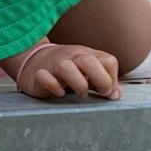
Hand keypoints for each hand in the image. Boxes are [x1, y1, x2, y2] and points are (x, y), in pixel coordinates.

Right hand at [9, 40, 123, 100]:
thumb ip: (104, 81)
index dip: (112, 79)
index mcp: (88, 55)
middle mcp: (72, 57)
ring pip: (66, 67)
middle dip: (100, 80)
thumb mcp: (88, 70)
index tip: (107, 92)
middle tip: (99, 93)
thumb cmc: (67, 69)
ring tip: (80, 94)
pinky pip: (43, 77)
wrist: (35, 60)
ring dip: (77, 84)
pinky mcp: (39, 74)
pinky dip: (52, 86)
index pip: (108, 61)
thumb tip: (116, 95)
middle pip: (88, 61)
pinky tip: (59, 93)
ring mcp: (55, 64)